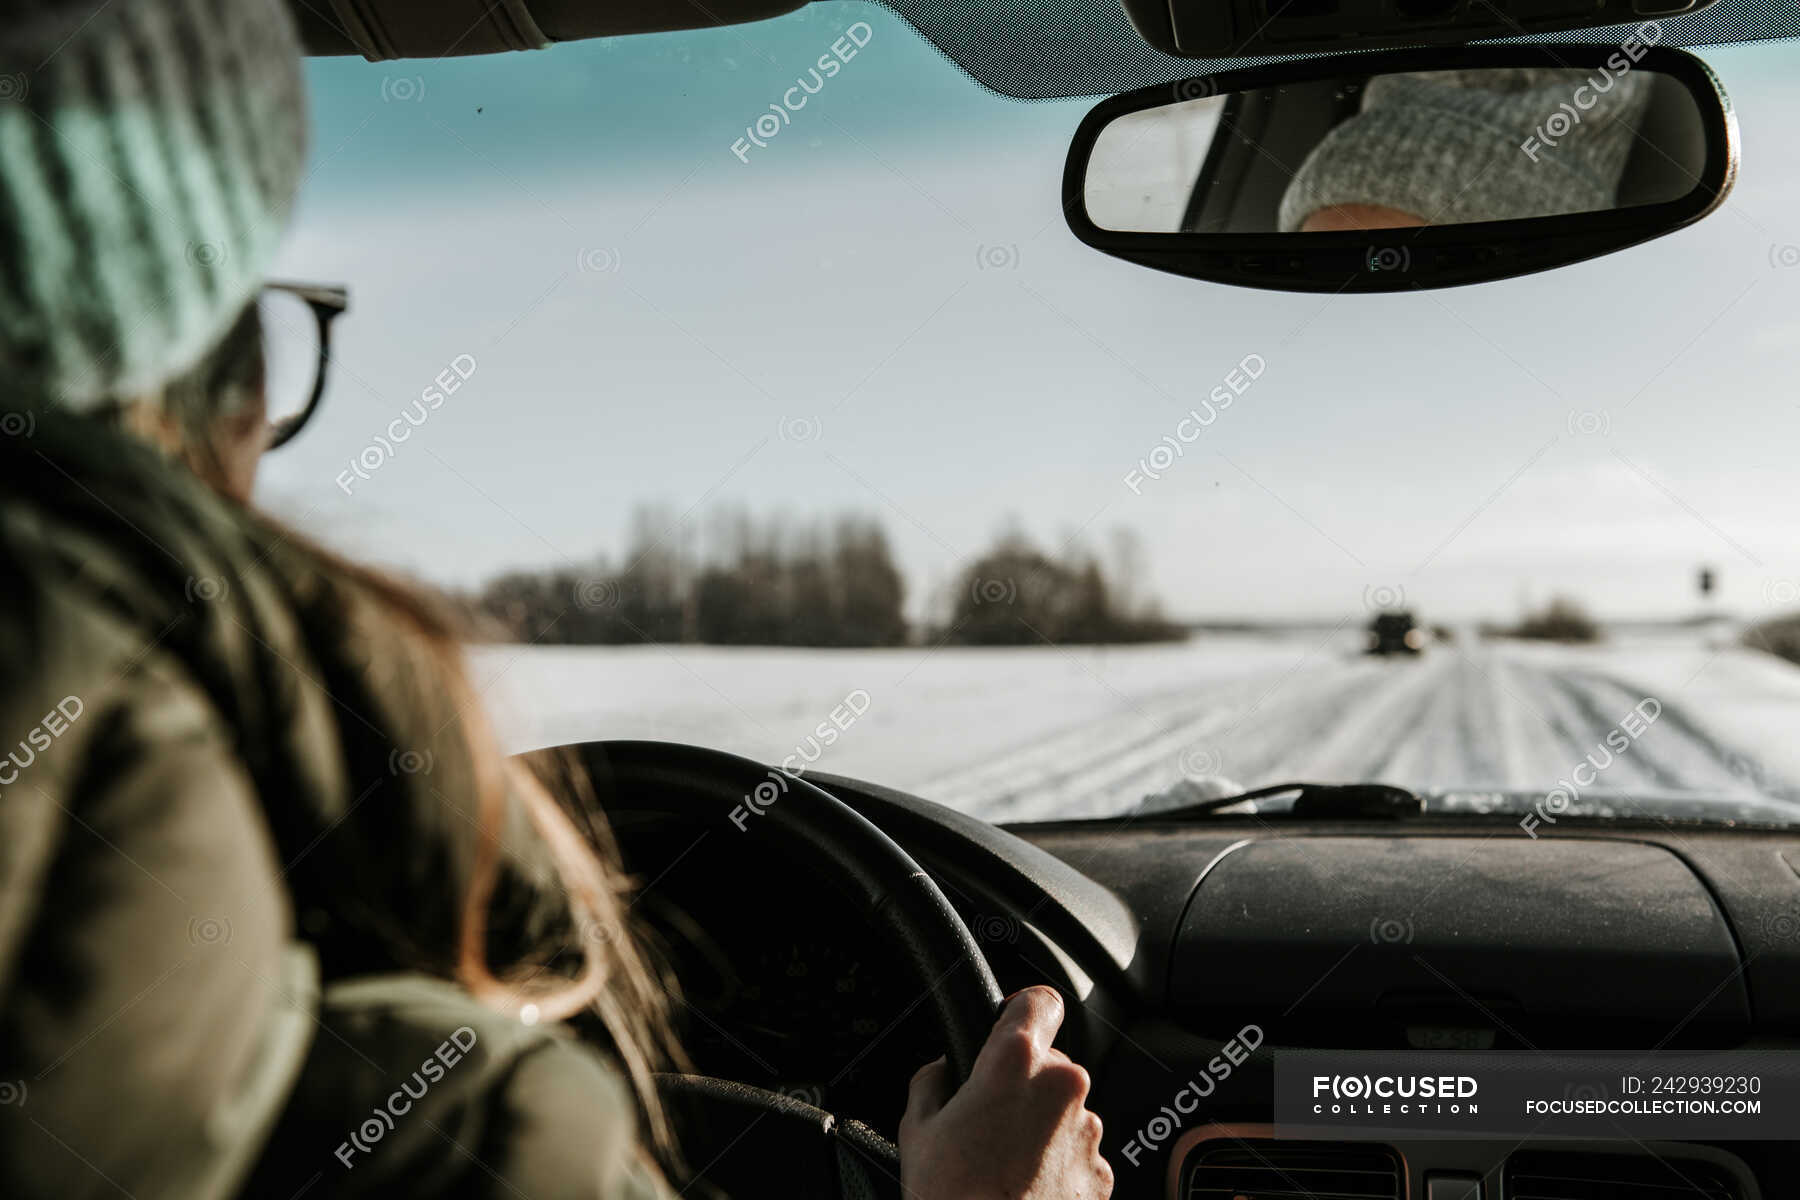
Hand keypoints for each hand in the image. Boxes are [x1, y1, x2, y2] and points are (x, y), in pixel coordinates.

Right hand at [899, 986, 1111, 1199]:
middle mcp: (1062, 1087)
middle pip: (1049, 1063)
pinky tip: (1023, 1188)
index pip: (1040, 1001)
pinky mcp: (1100, 1172)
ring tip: (1002, 1165)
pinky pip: (1077, 1152)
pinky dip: (1056, 1164)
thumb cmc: (951, 1198)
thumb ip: (934, 1080)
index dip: (1022, 1011)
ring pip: (1064, 1110)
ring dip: (1040, 1127)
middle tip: (988, 1121)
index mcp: (1017, 1061)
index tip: (1009, 1026)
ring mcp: (1087, 1131)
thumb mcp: (916, 1128)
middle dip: (1022, 1084)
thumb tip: (945, 1072)